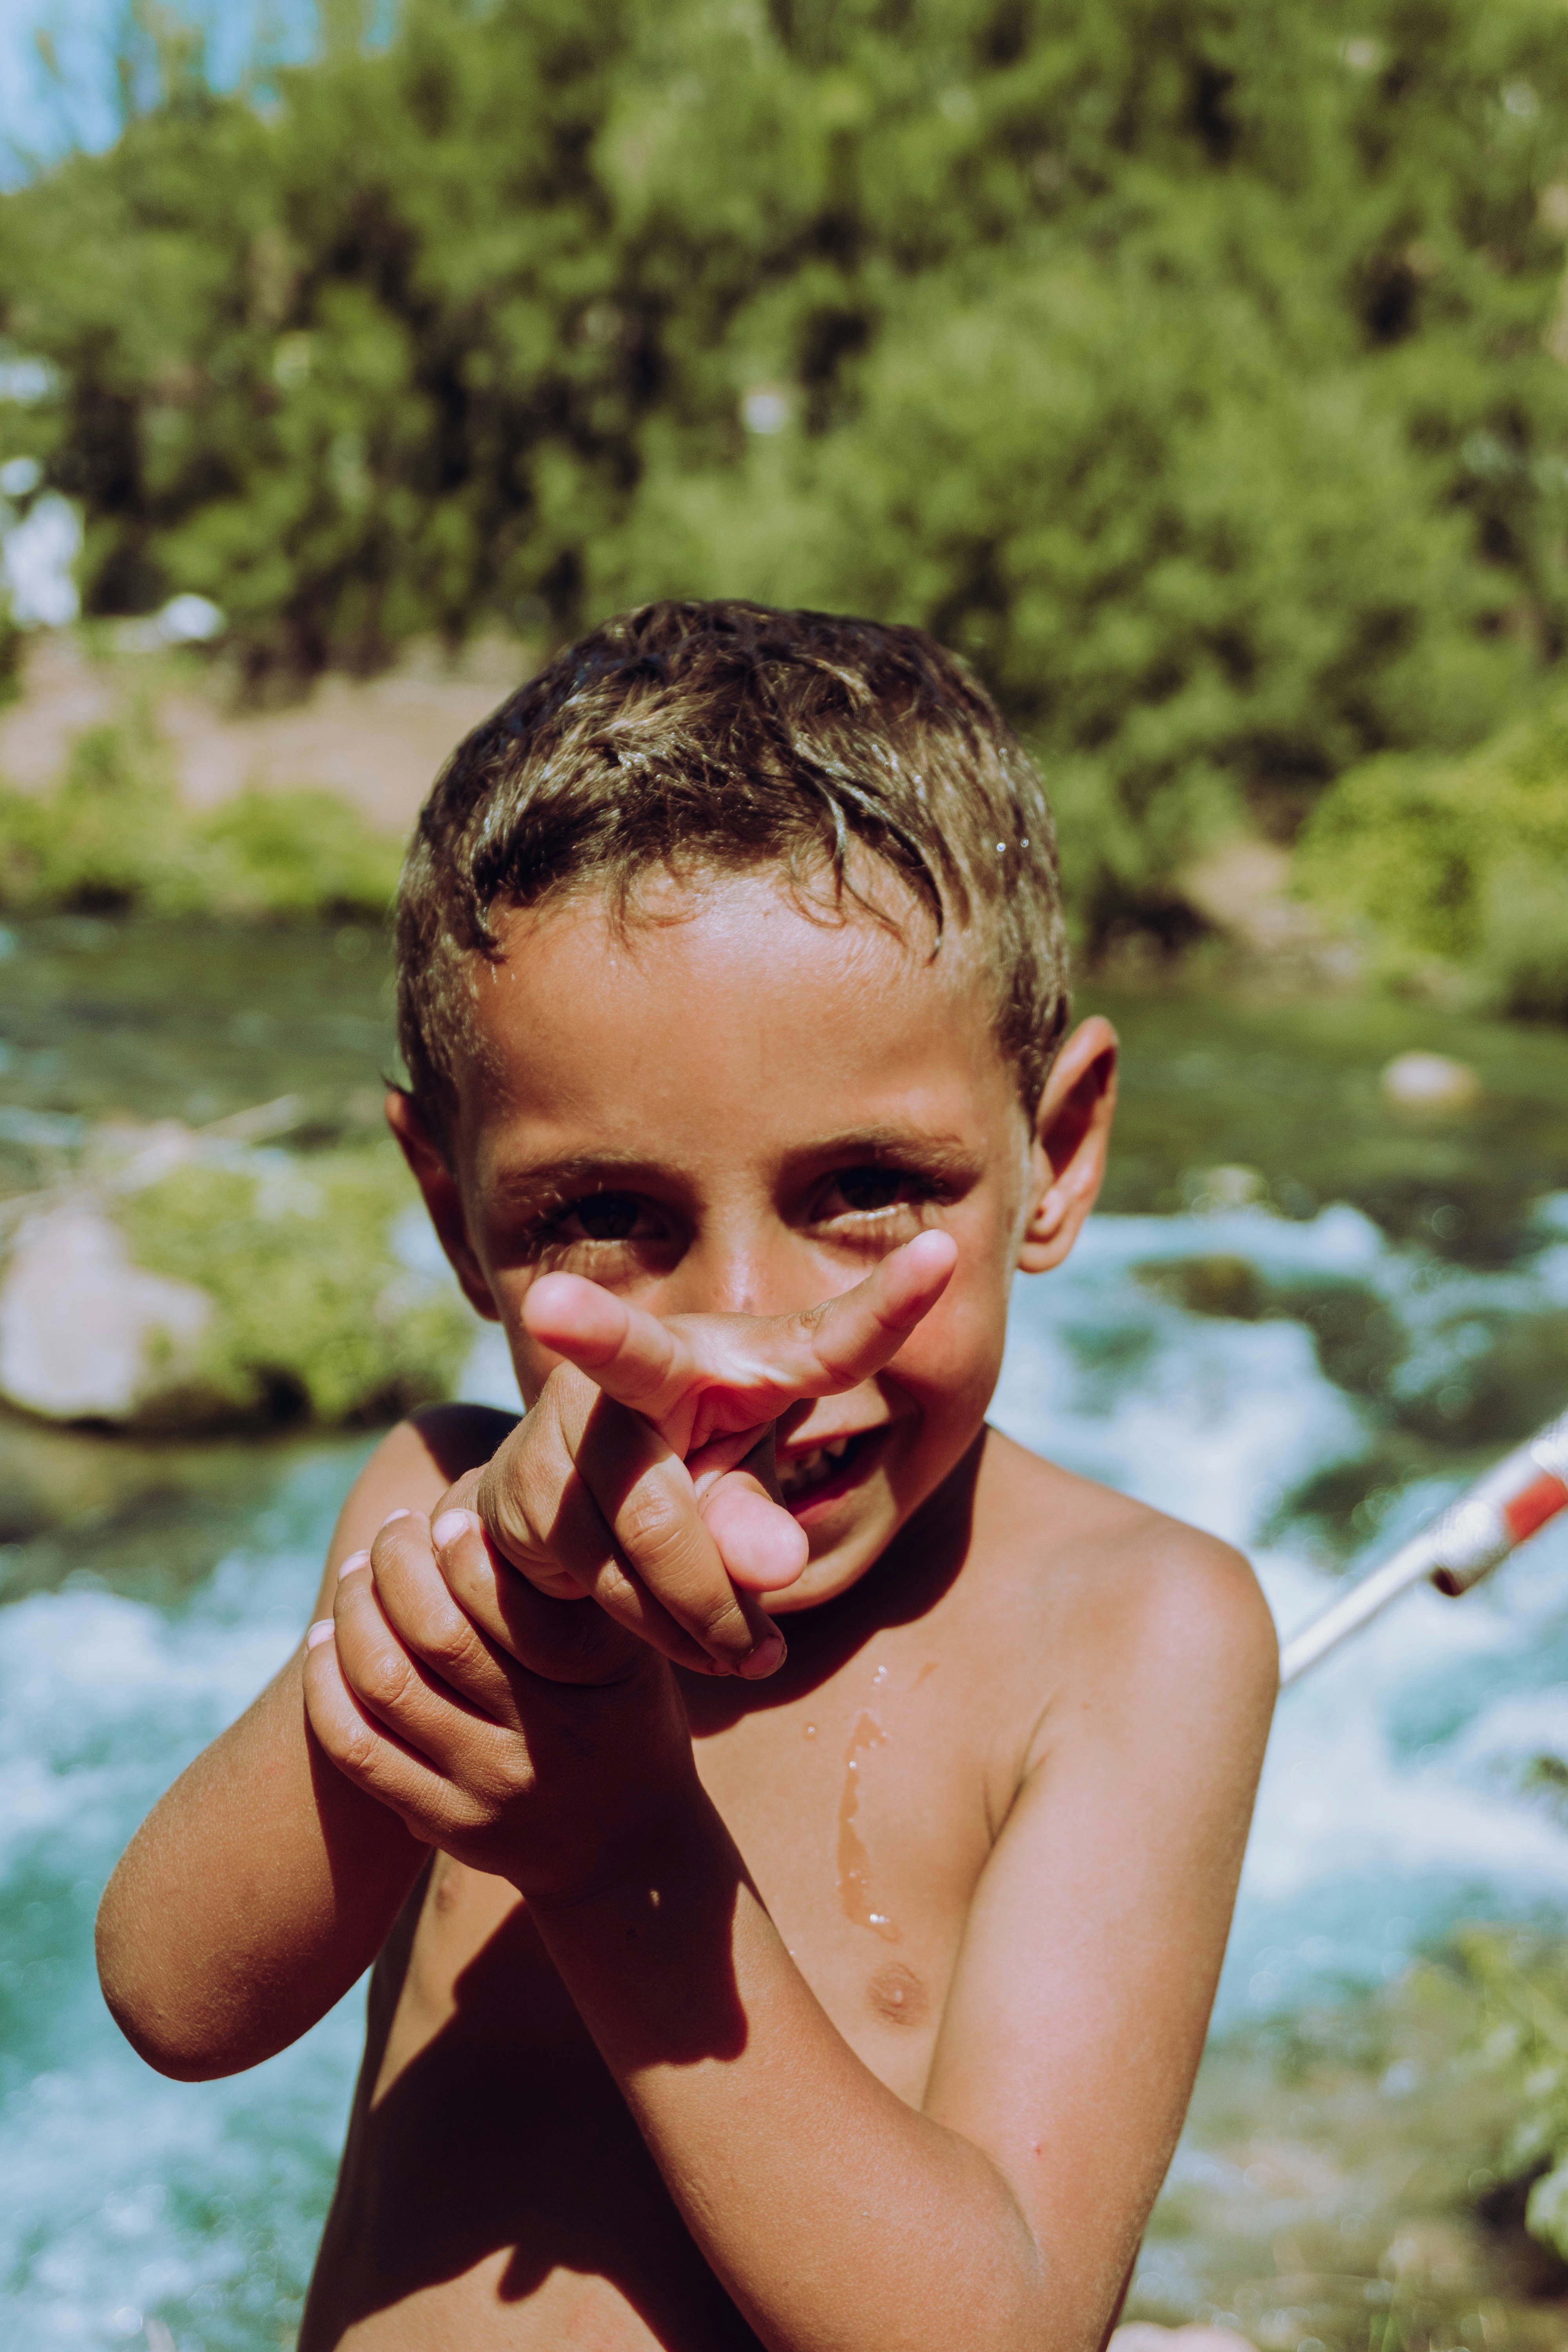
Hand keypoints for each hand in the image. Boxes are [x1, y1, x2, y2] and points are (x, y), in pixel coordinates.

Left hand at [301, 1509, 699, 1898]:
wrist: (629, 1848)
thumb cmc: (627, 1718)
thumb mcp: (631, 1652)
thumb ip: (577, 1594)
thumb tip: (495, 1507)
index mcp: (599, 1679)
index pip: (511, 1601)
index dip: (463, 1550)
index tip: (445, 1515)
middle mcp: (546, 1738)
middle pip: (438, 1636)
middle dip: (397, 1566)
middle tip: (391, 1530)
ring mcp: (490, 1788)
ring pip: (388, 1686)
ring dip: (355, 1615)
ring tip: (356, 1574)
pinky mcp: (446, 1824)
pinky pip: (359, 1751)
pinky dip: (327, 1688)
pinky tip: (324, 1644)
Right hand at [434, 1228, 955, 1682]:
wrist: (557, 1522)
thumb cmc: (681, 1485)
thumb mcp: (738, 1495)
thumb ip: (760, 1521)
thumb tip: (776, 1565)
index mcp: (728, 1357)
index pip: (823, 1341)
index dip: (887, 1307)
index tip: (945, 1256)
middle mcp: (642, 1369)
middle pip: (633, 1353)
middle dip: (596, 1324)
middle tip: (553, 1305)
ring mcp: (567, 1422)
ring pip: (656, 1525)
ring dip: (713, 1608)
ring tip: (752, 1652)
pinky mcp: (521, 1489)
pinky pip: (612, 1578)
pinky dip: (671, 1631)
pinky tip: (705, 1649)